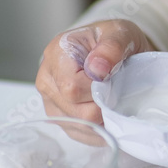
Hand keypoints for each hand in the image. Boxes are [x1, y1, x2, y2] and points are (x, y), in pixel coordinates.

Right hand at [36, 19, 154, 123]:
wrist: (112, 49)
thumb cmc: (113, 40)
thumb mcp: (120, 33)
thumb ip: (111, 47)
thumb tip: (97, 69)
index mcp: (57, 53)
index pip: (73, 87)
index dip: (99, 89)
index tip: (114, 78)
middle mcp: (47, 79)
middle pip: (76, 111)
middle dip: (103, 104)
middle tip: (116, 89)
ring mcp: (50, 101)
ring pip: (79, 125)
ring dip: (102, 117)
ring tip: (111, 97)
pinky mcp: (59, 117)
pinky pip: (81, 133)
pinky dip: (99, 127)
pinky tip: (107, 111)